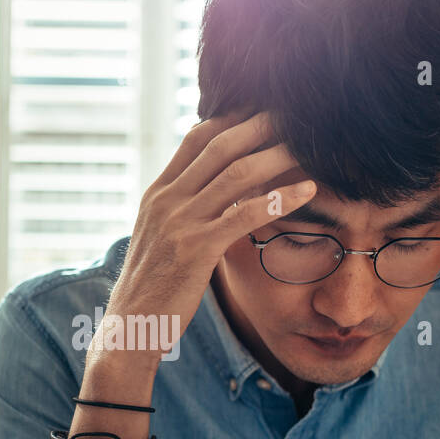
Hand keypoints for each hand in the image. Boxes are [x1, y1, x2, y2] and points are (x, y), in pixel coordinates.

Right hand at [103, 111, 315, 361]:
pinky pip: (245, 214)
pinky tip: (309, 189)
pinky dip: (280, 198)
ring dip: (277, 154)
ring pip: (236, 174)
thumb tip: (213, 195)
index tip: (265, 110)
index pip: (196, 139)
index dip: (233, 118)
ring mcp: (180, 223)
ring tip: (309, 144)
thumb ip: (182, 212)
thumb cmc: (152, 290)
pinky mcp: (197, 250)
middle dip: (260, 125)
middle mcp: (166, 201)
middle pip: (219, 146)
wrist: (130, 329)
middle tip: (296, 114)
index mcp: (157, 194)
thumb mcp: (160, 240)